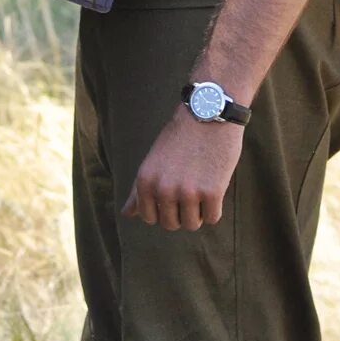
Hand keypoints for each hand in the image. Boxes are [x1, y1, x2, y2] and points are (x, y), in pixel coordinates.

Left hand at [122, 108, 245, 230]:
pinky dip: (214, 209)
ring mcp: (187, 192)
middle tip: (188, 192)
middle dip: (179, 214)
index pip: (148, 218)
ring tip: (200, 190)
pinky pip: (212, 218)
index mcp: (144, 181)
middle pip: (170, 224)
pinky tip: (213, 187)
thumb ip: (139, 190)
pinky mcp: (212, 193)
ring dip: (197, 213)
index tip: (170, 196)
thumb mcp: (152, 161)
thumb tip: (126, 214)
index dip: (161, 210)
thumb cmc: (179, 139)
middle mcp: (163, 189)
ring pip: (191, 224)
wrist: (207, 115)